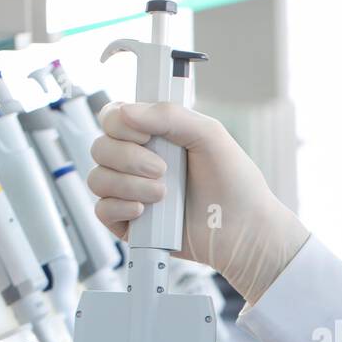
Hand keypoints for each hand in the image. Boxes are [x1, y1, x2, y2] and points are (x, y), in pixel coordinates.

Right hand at [88, 101, 308, 303]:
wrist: (244, 230)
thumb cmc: (235, 183)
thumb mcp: (209, 134)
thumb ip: (170, 114)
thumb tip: (126, 111)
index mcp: (155, 135)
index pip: (113, 117)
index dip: (119, 123)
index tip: (145, 135)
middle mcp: (138, 161)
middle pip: (101, 148)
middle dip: (128, 158)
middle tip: (162, 169)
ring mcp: (132, 192)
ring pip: (98, 179)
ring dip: (129, 185)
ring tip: (162, 194)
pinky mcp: (130, 223)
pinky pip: (102, 210)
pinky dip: (120, 208)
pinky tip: (145, 211)